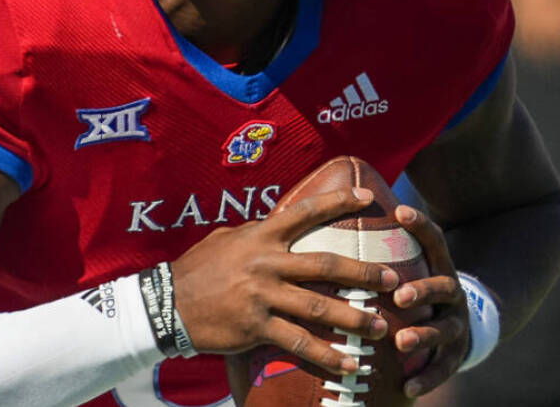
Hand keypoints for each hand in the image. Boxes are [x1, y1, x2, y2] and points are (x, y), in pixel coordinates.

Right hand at [170, 186, 401, 375]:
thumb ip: (256, 234)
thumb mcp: (226, 240)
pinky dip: (327, 355)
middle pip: (326, 266)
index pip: (305, 212)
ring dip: (355, 318)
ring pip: (319, 308)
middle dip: (364, 272)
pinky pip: (299, 343)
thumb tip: (278, 222)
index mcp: (261, 236)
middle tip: (393, 279)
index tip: (367, 197)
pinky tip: (349, 364)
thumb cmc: (198, 270)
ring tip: (380, 326)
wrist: (166, 304)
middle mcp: (266, 263)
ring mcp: (262, 296)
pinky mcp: (256, 327)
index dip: (338, 202)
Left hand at [390, 206, 469, 397]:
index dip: (420, 224)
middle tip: (399, 296)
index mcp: (439, 265)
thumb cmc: (417, 289)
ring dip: (422, 334)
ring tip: (401, 342)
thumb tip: (339, 214)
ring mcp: (457, 323)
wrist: (462, 325)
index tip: (400, 210)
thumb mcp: (412, 267)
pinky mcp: (457, 354)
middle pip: (443, 286)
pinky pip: (443, 367)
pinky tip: (407, 386)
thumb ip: (386, 251)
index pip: (434, 239)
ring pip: (444, 328)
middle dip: (422, 290)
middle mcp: (452, 292)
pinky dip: (426, 377)